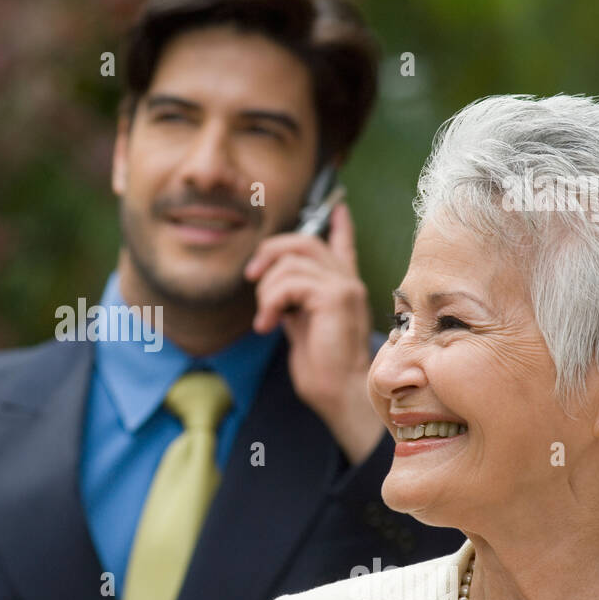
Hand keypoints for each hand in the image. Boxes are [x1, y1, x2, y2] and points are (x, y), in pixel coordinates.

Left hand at [244, 202, 383, 465]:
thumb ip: (295, 303)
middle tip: (251, 277)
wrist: (340, 393)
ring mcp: (344, 286)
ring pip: (290, 262)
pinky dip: (270, 301)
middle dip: (270, 252)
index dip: (339, 225)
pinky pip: (290, 282)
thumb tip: (273, 288)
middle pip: (304, 241)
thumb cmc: (323, 370)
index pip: (342, 246)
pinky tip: (269, 324)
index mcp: (342, 288)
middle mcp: (347, 282)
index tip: (340, 207)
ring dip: (266, 290)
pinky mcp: (335, 297)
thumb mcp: (303, 328)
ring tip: (265, 320)